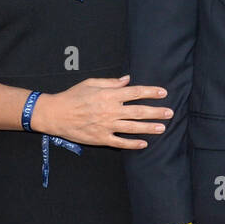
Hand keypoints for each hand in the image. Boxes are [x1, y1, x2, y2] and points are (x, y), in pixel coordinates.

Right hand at [31, 76, 170, 147]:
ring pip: (132, 127)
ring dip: (149, 128)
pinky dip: (132, 144)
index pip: (135, 92)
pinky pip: (119, 142)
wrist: (54, 114)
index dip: (151, 92)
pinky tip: (144, 144)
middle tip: (170, 113)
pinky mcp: (100, 138)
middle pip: (138, 111)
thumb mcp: (91, 83)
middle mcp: (110, 111)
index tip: (163, 93)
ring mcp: (106, 126)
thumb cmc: (72, 96)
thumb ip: (111, 82)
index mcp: (109, 95)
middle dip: (156, 112)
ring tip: (162, 128)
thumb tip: (128, 80)